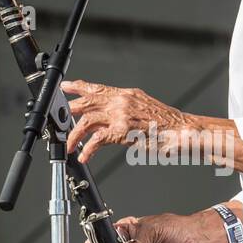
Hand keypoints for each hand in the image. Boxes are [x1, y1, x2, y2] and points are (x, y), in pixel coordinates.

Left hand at [62, 80, 186, 163]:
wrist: (182, 130)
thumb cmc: (168, 124)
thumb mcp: (144, 109)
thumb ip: (127, 110)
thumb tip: (112, 116)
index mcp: (127, 94)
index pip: (98, 87)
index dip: (79, 86)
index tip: (66, 86)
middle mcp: (122, 101)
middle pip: (88, 101)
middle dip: (70, 110)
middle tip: (60, 118)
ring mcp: (121, 115)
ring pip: (88, 121)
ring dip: (75, 134)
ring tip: (70, 144)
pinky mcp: (122, 131)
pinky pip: (97, 140)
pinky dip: (88, 149)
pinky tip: (85, 156)